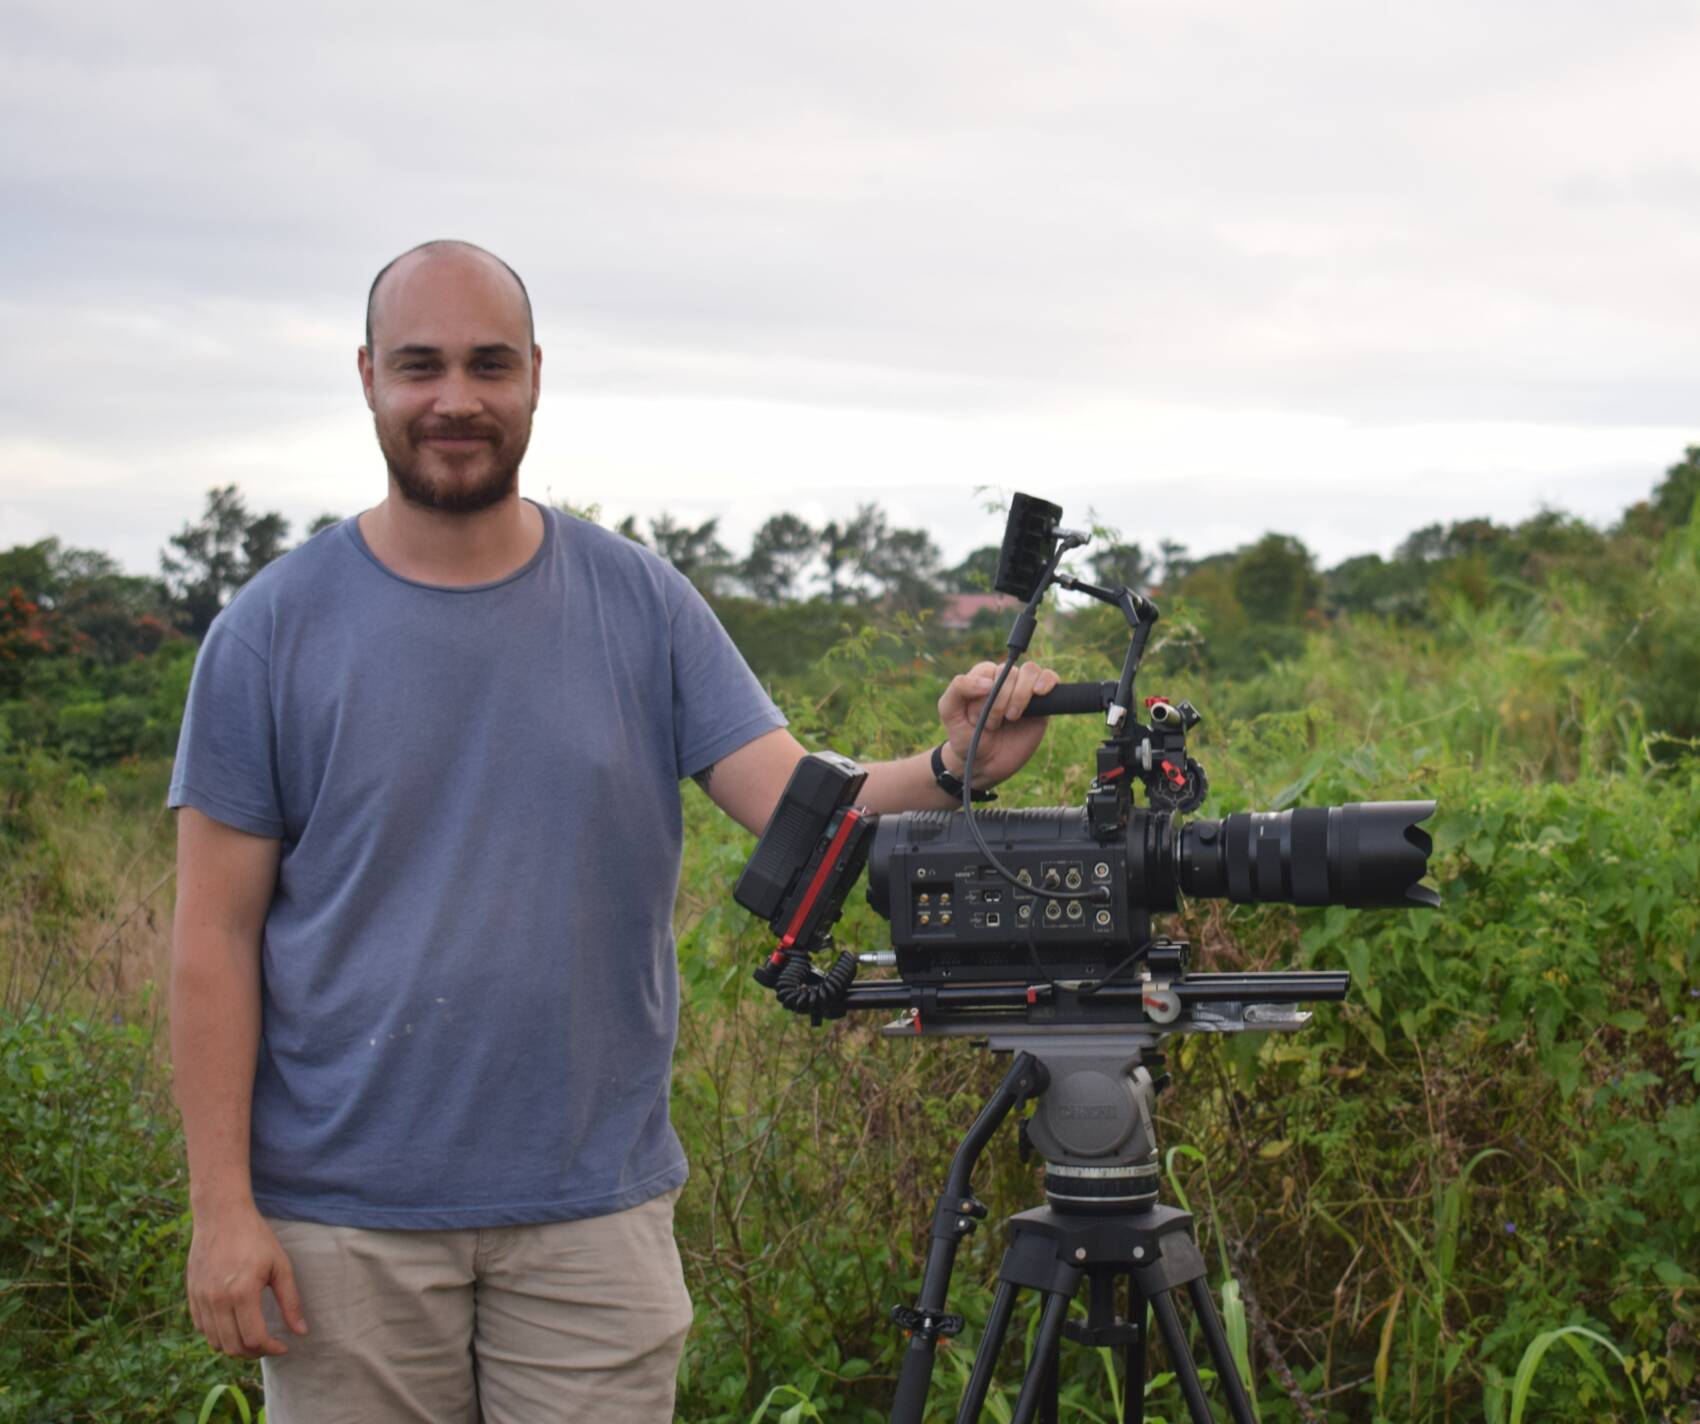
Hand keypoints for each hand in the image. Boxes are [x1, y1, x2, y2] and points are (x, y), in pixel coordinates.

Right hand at [186, 1200, 306, 1357]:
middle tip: (269, 1344)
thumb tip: (301, 1332)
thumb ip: (290, 1301)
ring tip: (253, 1337)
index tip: (283, 1346)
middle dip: (254, 1353)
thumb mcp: (280, 1266)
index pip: (254, 1339)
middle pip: (233, 1347)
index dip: (271, 1349)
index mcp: (242, 1293)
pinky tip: (234, 1324)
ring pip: (215, 1342)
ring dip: (235, 1347)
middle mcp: (217, 1300)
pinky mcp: (192, 1295)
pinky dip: (218, 1334)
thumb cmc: (256, 1238)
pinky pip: (202, 1328)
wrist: (222, 1216)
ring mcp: (201, 1299)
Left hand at [937, 660, 1059, 789]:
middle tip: (992, 725)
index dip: (986, 695)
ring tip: (1011, 718)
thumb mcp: (950, 711)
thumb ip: (959, 688)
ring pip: (1031, 672)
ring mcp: (1024, 690)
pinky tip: (1040, 693)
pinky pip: (1050, 678)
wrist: (985, 763)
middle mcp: (1004, 679)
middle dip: (1001, 702)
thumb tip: (989, 682)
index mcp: (983, 676)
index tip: (978, 717)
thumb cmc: (966, 736)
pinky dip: (1048, 681)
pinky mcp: (1042, 703)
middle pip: (1012, 673)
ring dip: (1020, 696)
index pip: (992, 670)